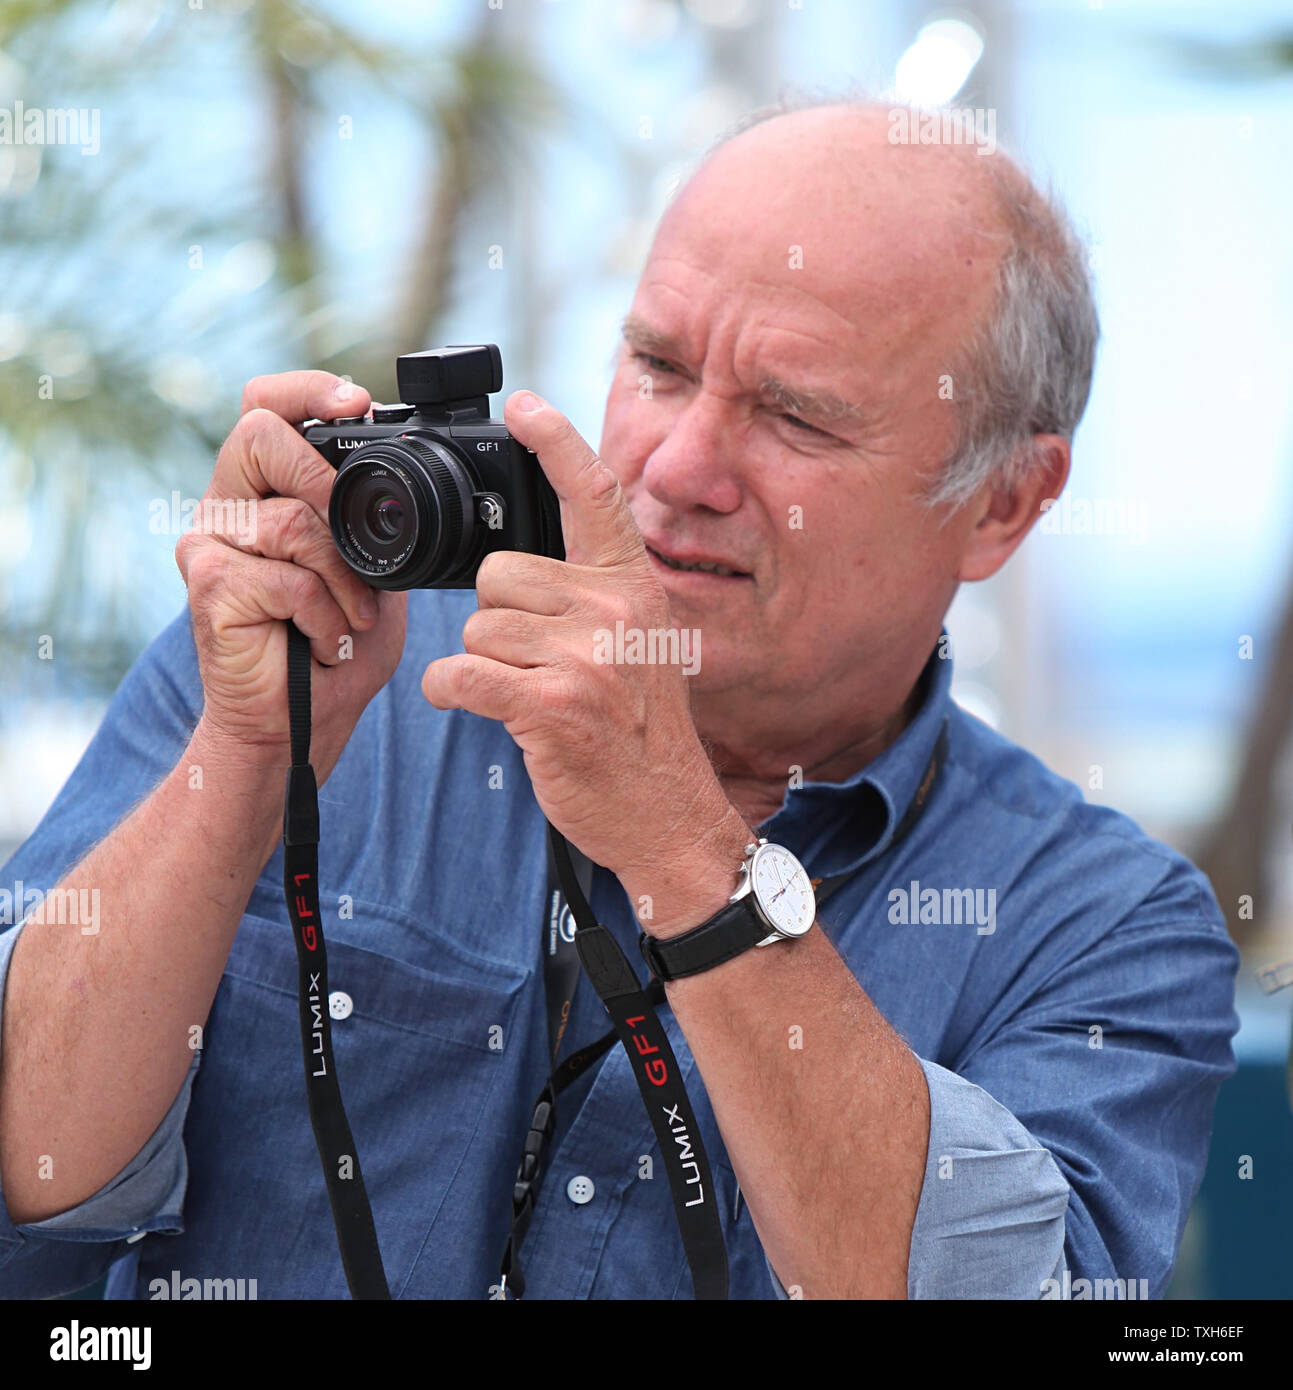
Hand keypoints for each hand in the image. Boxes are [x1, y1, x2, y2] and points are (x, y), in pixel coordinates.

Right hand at [175, 372, 406, 784]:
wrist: (301, 725)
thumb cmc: (337, 649)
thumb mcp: (374, 572)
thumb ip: (374, 521)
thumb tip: (403, 468)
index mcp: (262, 491)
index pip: (263, 406)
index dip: (306, 390)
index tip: (357, 402)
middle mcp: (227, 506)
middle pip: (258, 433)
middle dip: (324, 481)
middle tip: (355, 544)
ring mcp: (209, 544)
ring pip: (292, 519)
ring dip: (344, 579)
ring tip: (352, 619)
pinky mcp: (208, 586)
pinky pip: (287, 578)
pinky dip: (326, 615)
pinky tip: (326, 641)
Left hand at [420, 390, 749, 931]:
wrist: (669, 816)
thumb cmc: (638, 733)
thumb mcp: (637, 647)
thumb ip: (591, 598)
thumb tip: (515, 568)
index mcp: (636, 587)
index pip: (594, 496)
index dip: (557, 442)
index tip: (523, 405)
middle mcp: (616, 610)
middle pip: (500, 576)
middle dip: (501, 622)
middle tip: (539, 668)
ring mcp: (587, 657)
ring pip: (477, 628)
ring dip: (485, 666)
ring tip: (529, 698)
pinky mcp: (551, 705)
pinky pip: (460, 675)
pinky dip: (453, 696)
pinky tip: (488, 712)